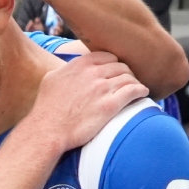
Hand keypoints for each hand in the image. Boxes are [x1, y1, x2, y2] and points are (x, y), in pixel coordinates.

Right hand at [28, 50, 149, 151]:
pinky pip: (134, 91)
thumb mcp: (51, 80)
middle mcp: (92, 73)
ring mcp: (102, 89)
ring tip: (136, 90)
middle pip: (121, 66)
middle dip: (126, 74)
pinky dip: (141, 91)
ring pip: (129, 78)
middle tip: (127, 83)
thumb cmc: (46, 109)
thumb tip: (72, 67)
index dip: (114, 64)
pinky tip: (142, 94)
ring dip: (134, 83)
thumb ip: (66, 70)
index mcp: (79, 66)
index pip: (107, 57)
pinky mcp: (110, 105)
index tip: (115, 73)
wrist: (47, 131)